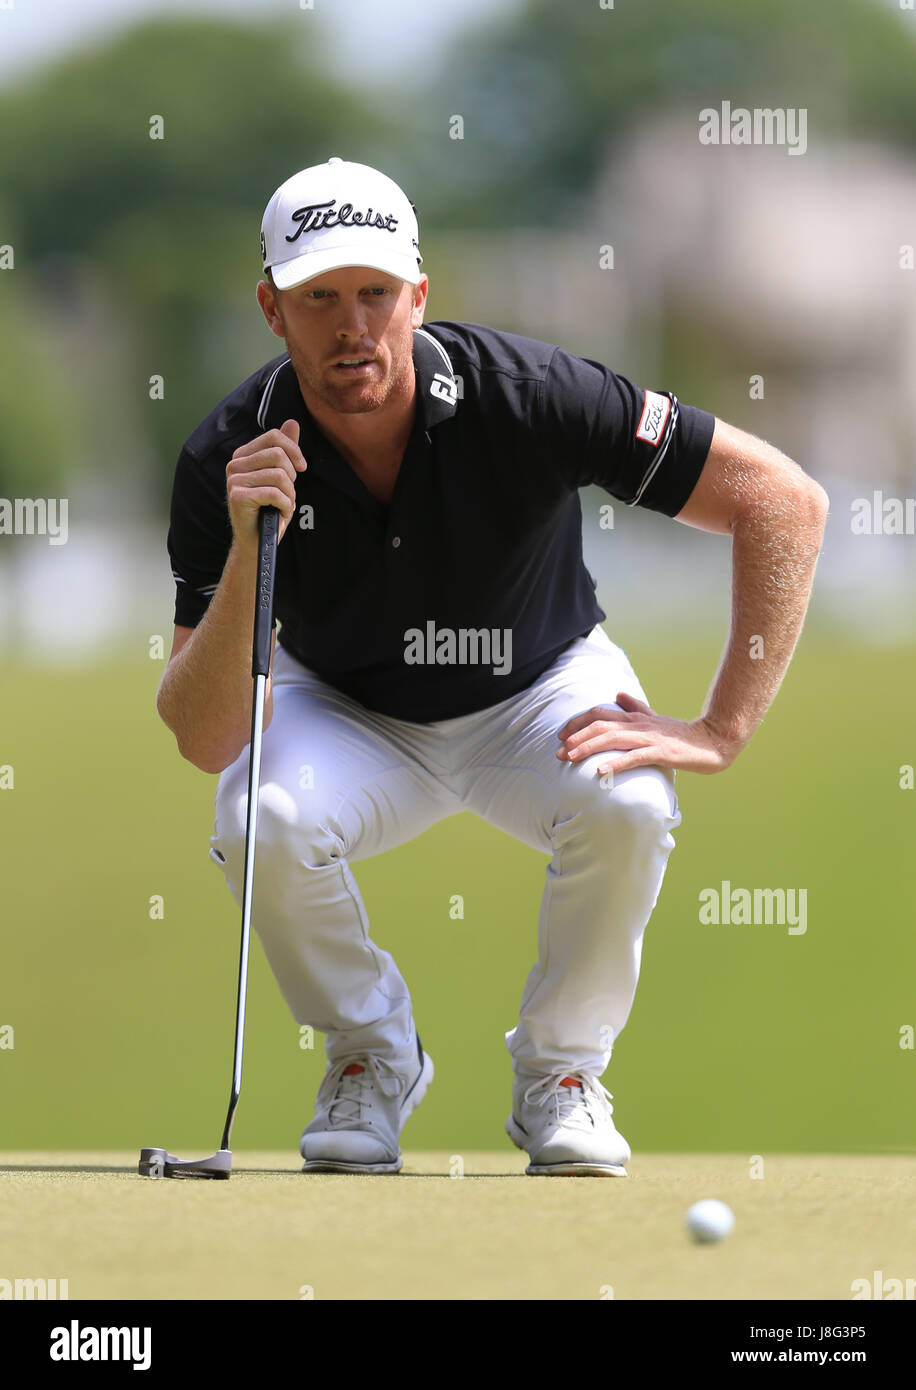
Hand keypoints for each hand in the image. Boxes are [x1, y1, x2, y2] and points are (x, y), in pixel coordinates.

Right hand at [226, 419, 306, 547]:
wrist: (257, 540)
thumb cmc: (269, 507)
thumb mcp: (280, 475)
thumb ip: (285, 448)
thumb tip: (292, 423)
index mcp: (243, 454)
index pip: (274, 436)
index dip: (294, 450)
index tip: (301, 467)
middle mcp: (235, 464)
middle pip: (278, 455)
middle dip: (292, 476)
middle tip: (288, 492)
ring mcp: (234, 480)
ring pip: (279, 475)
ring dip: (290, 494)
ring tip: (284, 504)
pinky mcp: (238, 496)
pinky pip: (274, 493)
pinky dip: (285, 506)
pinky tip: (281, 513)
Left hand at [555, 692, 744, 776]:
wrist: (712, 740)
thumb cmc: (680, 733)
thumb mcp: (655, 718)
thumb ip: (636, 707)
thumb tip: (618, 694)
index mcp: (635, 717)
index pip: (599, 713)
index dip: (577, 722)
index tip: (560, 735)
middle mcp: (638, 724)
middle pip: (599, 725)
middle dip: (575, 737)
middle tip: (558, 752)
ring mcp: (649, 737)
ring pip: (612, 738)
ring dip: (587, 748)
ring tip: (570, 758)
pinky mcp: (661, 752)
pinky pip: (634, 757)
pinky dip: (615, 763)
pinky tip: (600, 772)